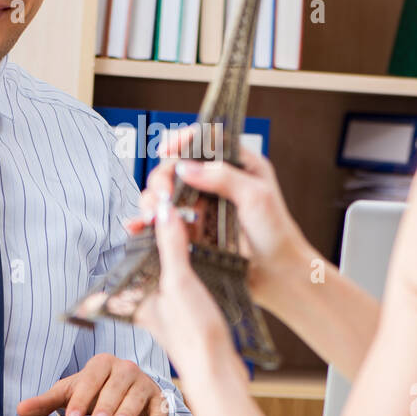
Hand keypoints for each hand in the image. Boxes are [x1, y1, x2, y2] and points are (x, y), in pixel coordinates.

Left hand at [17, 353, 170, 415]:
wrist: (126, 387)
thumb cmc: (95, 390)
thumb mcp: (70, 393)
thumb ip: (46, 401)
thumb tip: (20, 410)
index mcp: (101, 363)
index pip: (90, 379)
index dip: (81, 398)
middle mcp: (124, 368)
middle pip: (115, 385)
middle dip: (106, 404)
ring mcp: (142, 381)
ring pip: (136, 394)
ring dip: (128, 410)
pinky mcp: (157, 396)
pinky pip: (159, 404)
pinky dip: (160, 414)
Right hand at [126, 125, 311, 309]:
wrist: (278, 274)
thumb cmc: (276, 234)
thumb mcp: (256, 197)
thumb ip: (222, 177)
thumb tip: (186, 166)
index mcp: (237, 165)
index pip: (204, 141)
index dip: (183, 140)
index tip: (167, 149)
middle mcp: (216, 182)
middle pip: (177, 167)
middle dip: (163, 177)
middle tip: (164, 195)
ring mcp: (203, 206)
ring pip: (166, 193)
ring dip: (153, 199)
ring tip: (155, 214)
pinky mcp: (193, 228)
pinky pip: (165, 220)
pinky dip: (149, 221)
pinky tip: (139, 226)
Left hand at [132, 192, 241, 385]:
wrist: (218, 371)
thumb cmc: (192, 335)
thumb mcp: (178, 281)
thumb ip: (169, 245)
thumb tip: (163, 211)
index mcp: (137, 292)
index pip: (134, 250)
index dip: (144, 226)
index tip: (156, 206)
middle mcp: (149, 298)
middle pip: (152, 255)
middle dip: (162, 233)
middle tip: (173, 209)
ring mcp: (169, 305)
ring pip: (170, 265)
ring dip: (179, 246)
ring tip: (191, 225)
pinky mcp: (189, 310)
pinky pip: (187, 277)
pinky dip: (194, 262)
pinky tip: (206, 254)